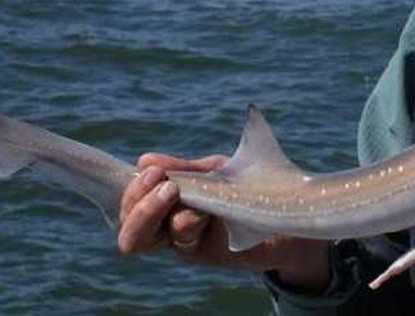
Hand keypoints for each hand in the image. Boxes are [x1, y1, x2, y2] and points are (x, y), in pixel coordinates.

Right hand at [117, 152, 330, 290]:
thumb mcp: (217, 171)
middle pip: (126, 223)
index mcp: (168, 199)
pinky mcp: (201, 254)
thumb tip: (143, 160)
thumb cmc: (249, 187)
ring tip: (172, 192)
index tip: (148, 167)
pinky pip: (180, 240)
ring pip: (141, 238)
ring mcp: (181, 240)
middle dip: (135, 200)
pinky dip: (186, 220)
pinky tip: (202, 210)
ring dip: (150, 212)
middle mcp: (167, 223)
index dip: (131, 187)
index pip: (131, 198)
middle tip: (159, 180)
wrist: (288, 211)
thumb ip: (184, 169)